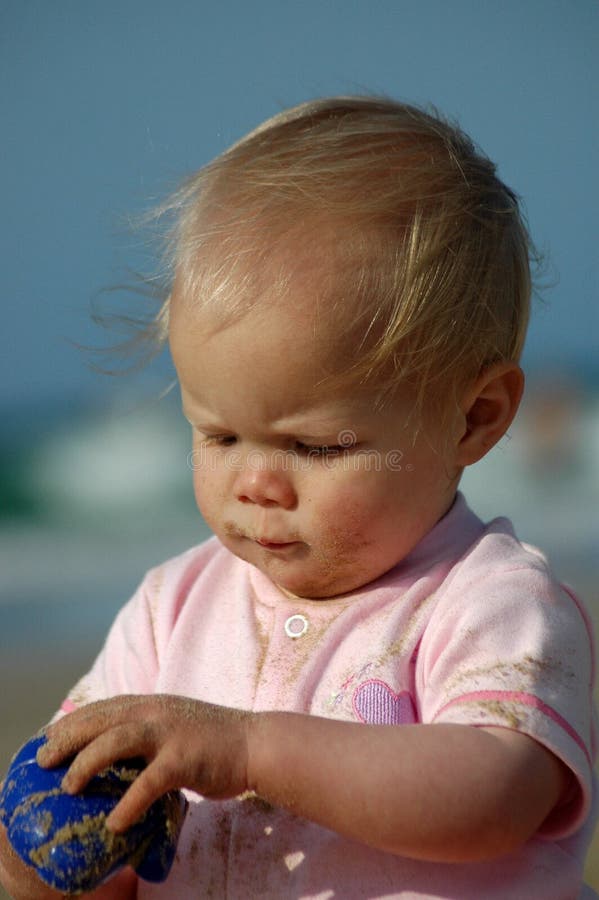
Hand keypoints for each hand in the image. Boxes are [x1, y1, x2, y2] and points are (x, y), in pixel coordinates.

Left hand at [37, 695, 251, 832]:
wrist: (256, 744)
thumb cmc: (213, 740)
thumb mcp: (174, 725)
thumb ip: (146, 733)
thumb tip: (113, 756)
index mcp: (152, 705)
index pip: (103, 708)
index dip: (72, 721)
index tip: (47, 738)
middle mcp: (156, 712)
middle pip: (101, 720)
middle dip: (67, 739)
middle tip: (43, 760)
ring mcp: (170, 733)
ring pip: (116, 741)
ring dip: (87, 763)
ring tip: (69, 786)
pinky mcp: (184, 759)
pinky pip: (148, 783)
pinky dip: (128, 803)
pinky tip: (114, 823)